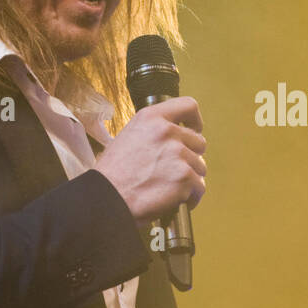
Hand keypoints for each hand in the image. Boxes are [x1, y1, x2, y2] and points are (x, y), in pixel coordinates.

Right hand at [94, 96, 206, 227]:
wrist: (108, 199)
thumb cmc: (113, 174)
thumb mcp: (128, 137)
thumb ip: (154, 132)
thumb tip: (175, 138)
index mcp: (152, 118)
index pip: (188, 106)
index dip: (195, 121)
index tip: (195, 130)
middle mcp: (167, 131)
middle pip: (199, 142)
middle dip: (191, 157)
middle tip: (175, 170)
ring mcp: (178, 154)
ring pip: (200, 166)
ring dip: (190, 178)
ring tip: (170, 188)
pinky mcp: (184, 176)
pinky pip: (199, 187)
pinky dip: (191, 197)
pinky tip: (177, 201)